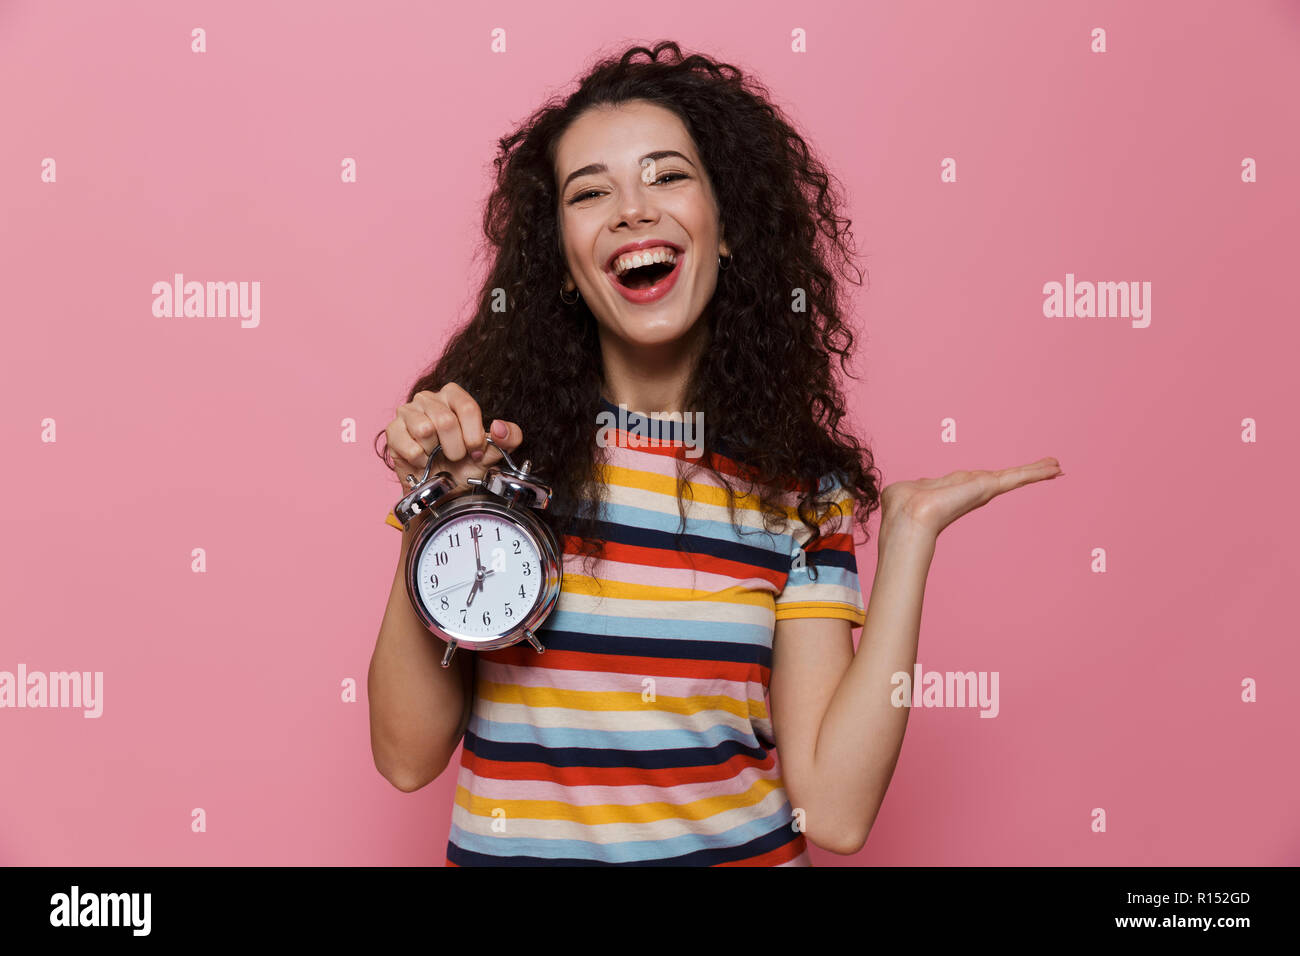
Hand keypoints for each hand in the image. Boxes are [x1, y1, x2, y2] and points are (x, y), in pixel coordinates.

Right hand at [384, 382, 524, 492]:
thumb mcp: (492, 452)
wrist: (439, 489)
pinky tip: (422, 461)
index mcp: (453, 396)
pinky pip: (409, 446)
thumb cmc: (464, 465)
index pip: (467, 407)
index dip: (474, 435)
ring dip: (435, 452)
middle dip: (455, 448)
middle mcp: (428, 398)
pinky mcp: (392, 430)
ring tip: (436, 456)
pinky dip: (420, 461)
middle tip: (455, 457)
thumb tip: (500, 427)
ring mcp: (407, 412)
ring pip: (424, 430)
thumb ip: (508, 438)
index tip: (475, 451)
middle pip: (445, 420)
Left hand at [880, 457, 1063, 539]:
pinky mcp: (991, 487)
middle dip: (1024, 474)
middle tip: (1048, 468)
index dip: (993, 477)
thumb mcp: (906, 492)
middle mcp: (973, 490)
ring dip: (1036, 471)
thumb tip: (906, 491)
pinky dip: (1035, 472)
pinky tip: (1053, 468)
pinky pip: (1018, 477)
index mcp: (955, 489)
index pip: (977, 480)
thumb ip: (912, 489)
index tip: (1005, 477)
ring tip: (1056, 466)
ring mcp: (984, 489)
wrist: (911, 516)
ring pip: (1015, 477)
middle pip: (1003, 479)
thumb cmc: (903, 507)